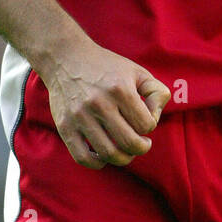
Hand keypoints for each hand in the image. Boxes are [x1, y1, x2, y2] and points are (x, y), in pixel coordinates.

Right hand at [41, 37, 170, 169]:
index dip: (149, 126)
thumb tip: (156, 116)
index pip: (146, 125)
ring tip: (126, 152)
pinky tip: (103, 155)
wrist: (65, 58)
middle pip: (130, 143)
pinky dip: (97, 163)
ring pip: (109, 154)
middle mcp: (100, 103)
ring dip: (123, 158)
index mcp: (120, 89)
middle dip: (141, 148)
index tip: (144, 121)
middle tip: (142, 144)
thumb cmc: (106, 67)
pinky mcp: (65, 126)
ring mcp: (80, 117)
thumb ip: (157, 92)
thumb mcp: (136, 71)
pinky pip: (82, 157)